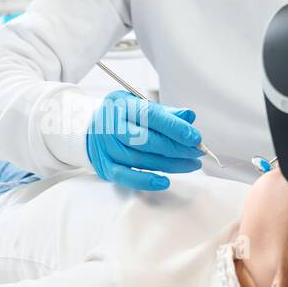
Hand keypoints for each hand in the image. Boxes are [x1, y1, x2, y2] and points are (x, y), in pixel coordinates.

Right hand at [85, 90, 203, 191]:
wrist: (89, 129)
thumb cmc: (122, 116)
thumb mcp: (140, 105)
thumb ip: (165, 112)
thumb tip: (188, 116)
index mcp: (122, 106)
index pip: (151, 116)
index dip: (175, 127)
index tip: (195, 137)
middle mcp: (112, 126)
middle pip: (148, 140)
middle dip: (177, 148)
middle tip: (197, 152)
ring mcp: (108, 148)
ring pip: (142, 159)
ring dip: (171, 164)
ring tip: (191, 164)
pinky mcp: (106, 167)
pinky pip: (127, 177)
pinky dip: (146, 181)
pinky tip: (165, 181)